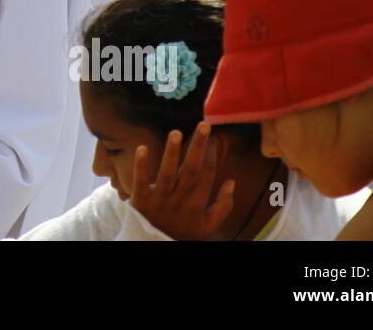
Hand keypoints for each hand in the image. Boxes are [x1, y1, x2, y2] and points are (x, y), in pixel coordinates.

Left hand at [129, 122, 234, 240]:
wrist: (155, 247)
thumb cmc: (183, 233)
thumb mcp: (208, 226)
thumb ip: (222, 206)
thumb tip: (231, 181)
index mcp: (197, 205)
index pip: (207, 175)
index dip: (211, 155)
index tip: (213, 136)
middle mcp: (179, 201)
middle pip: (191, 171)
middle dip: (198, 147)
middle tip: (203, 125)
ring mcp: (159, 201)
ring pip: (167, 174)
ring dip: (172, 153)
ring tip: (176, 132)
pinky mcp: (140, 201)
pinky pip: (141, 181)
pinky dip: (141, 165)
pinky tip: (142, 148)